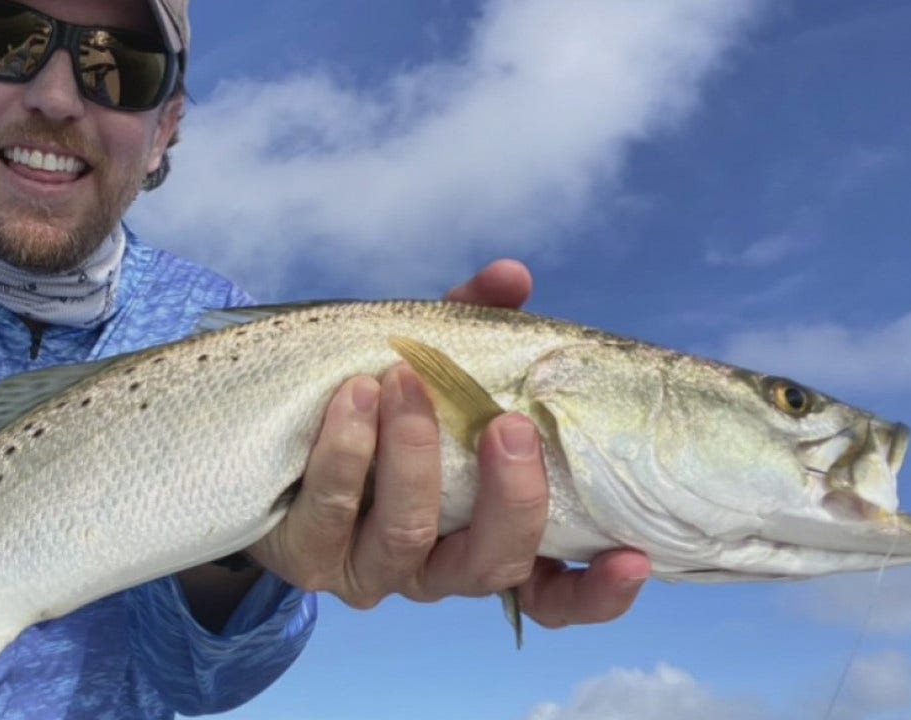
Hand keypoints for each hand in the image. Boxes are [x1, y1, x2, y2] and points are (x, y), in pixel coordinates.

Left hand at [248, 260, 648, 628]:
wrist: (277, 442)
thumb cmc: (386, 410)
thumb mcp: (440, 370)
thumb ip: (479, 330)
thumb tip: (512, 276)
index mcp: (486, 539)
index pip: (555, 593)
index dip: (596, 592)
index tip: (632, 558)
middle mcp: (438, 570)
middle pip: (490, 565)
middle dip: (507, 498)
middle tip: (508, 425)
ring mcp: (372, 570)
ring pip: (407, 536)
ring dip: (413, 455)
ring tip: (404, 381)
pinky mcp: (310, 558)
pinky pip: (331, 514)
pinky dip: (347, 453)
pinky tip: (352, 397)